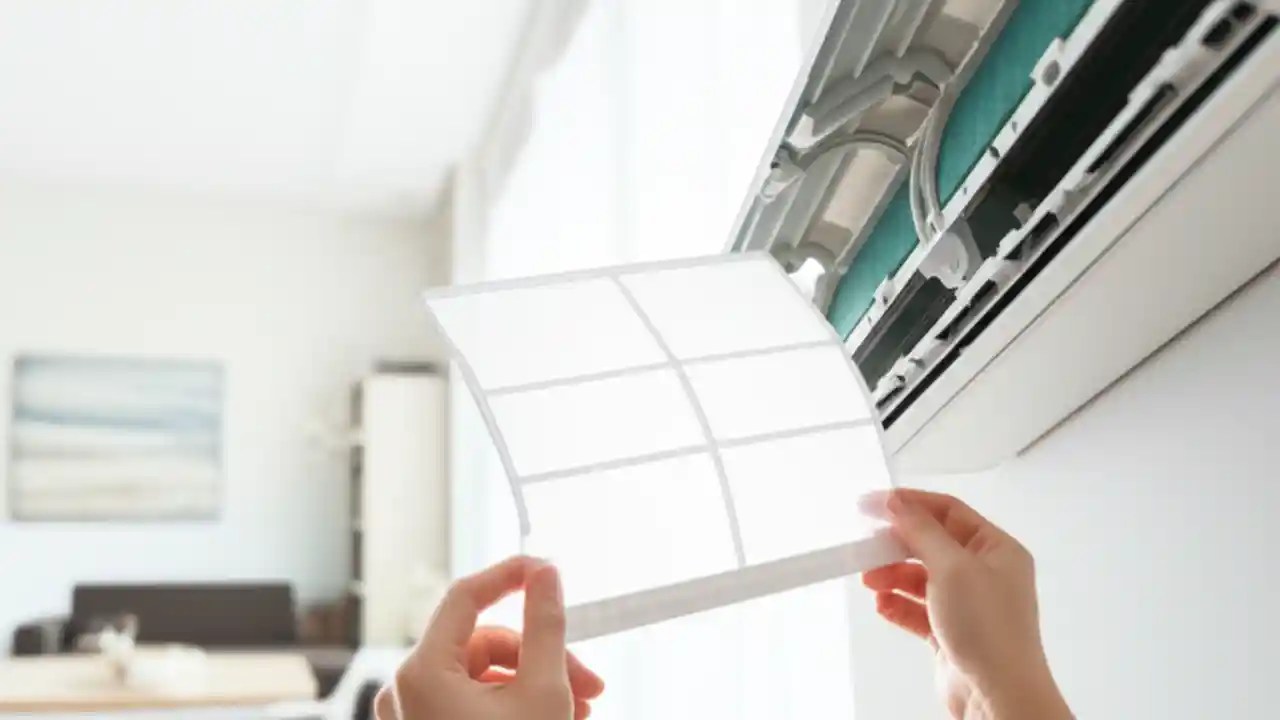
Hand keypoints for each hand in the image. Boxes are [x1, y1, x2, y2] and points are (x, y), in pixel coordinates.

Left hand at [375, 556, 604, 719]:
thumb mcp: (543, 693)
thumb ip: (546, 626)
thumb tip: (547, 576)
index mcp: (422, 672)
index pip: (466, 595)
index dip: (512, 575)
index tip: (550, 570)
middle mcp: (406, 691)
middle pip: (486, 643)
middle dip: (544, 657)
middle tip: (592, 683)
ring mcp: (414, 718)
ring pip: (485, 675)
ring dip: (538, 685)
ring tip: (583, 711)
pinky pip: (474, 702)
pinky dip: (515, 705)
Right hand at [862, 490, 1070, 719]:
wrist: (997, 694)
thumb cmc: (989, 629)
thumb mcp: (952, 566)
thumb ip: (921, 530)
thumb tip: (898, 503)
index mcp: (997, 549)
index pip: (949, 512)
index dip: (910, 503)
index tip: (874, 504)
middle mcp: (986, 574)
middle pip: (932, 544)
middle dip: (897, 545)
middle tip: (867, 544)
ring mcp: (969, 605)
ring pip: (922, 578)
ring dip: (893, 576)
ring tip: (870, 579)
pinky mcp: (953, 633)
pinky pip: (919, 610)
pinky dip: (899, 605)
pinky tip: (883, 605)